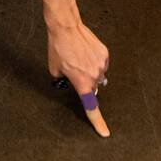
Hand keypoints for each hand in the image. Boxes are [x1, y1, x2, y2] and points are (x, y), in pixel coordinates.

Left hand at [48, 21, 110, 137]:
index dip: (98, 122)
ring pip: (98, 75)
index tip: (104, 132)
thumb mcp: (55, 70)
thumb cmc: (58, 48)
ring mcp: (101, 65)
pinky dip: (95, 61)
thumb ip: (64, 80)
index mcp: (82, 84)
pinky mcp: (104, 54)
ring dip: (91, 71)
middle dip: (85, 83)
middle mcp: (94, 77)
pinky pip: (102, 63)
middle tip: (75, 70)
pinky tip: (86, 52)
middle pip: (93, 88)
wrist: (66, 27)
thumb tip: (68, 80)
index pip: (91, 108)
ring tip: (80, 58)